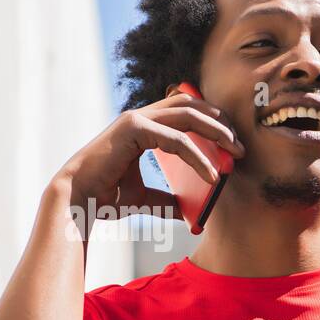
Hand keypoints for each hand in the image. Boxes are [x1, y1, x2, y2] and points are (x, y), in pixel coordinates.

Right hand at [55, 89, 245, 213]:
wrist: (79, 201)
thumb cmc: (105, 197)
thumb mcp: (145, 198)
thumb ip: (165, 200)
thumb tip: (187, 213)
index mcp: (144, 126)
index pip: (186, 111)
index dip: (212, 122)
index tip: (233, 144)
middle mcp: (140, 116)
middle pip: (192, 106)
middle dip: (221, 122)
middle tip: (241, 146)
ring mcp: (136, 119)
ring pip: (188, 115)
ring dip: (217, 132)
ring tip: (235, 154)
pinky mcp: (133, 128)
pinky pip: (177, 140)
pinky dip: (199, 157)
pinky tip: (213, 176)